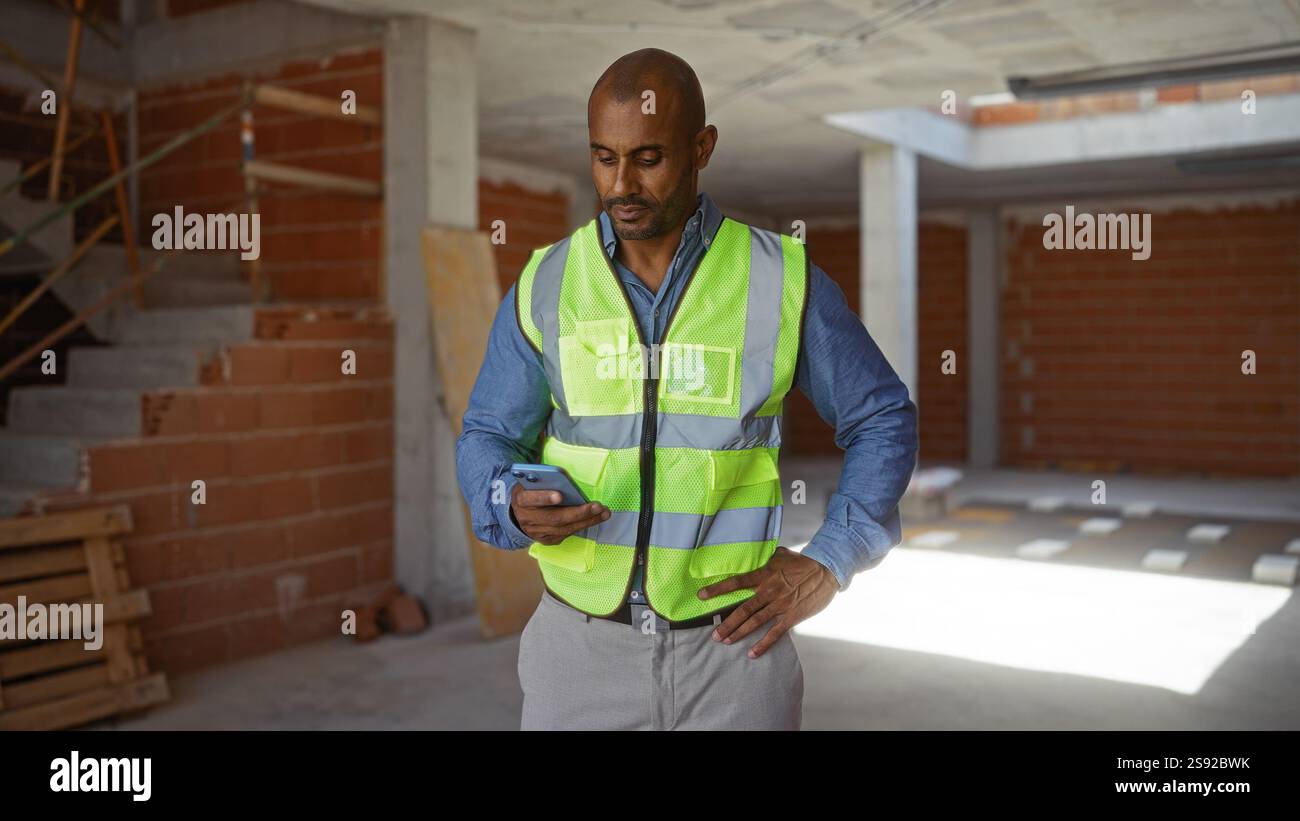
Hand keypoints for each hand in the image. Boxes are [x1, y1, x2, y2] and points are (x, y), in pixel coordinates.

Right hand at [510, 483, 609, 544]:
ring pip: (563, 529)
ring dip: (587, 521)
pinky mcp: (545, 540)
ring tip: (604, 513)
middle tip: (598, 506)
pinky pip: (566, 534)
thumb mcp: (532, 481)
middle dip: (579, 513)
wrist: (517, 514)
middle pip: (554, 518)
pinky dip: (581, 526)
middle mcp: (527, 518)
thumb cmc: (530, 491)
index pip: (530, 499)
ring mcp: (536, 532)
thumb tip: (562, 475)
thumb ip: (544, 479)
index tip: (559, 495)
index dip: (544, 497)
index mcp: (521, 499)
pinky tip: (594, 519)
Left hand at [697, 546, 837, 658]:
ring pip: (755, 622)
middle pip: (743, 609)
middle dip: (727, 623)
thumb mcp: (781, 555)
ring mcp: (780, 605)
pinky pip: (775, 633)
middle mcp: (768, 591)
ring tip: (726, 642)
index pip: (736, 582)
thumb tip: (759, 554)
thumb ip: (767, 559)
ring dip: (739, 633)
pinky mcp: (792, 616)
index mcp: (764, 575)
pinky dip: (763, 644)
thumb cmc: (803, 562)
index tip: (702, 596)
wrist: (826, 570)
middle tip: (714, 634)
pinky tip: (752, 653)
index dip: (718, 589)